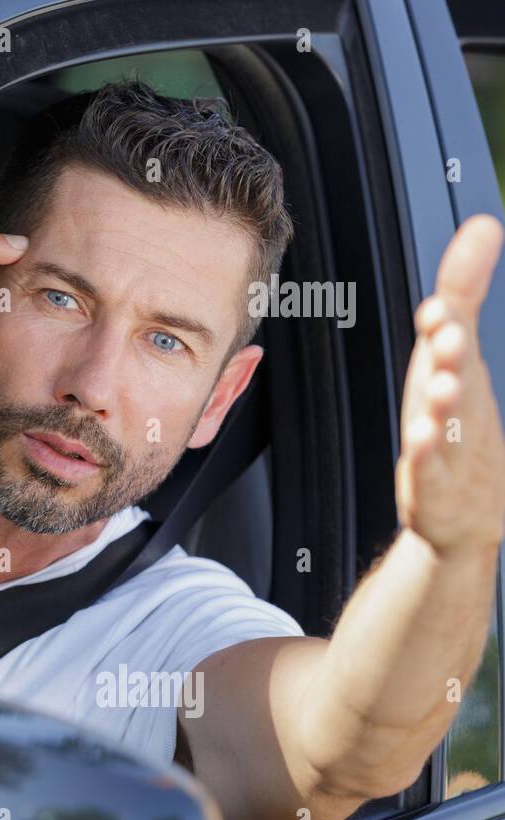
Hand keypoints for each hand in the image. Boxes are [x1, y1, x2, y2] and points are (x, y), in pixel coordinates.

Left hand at [396, 214, 504, 557]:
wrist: (466, 510)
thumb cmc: (457, 421)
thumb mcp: (455, 349)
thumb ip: (464, 288)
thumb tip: (482, 226)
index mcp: (458, 369)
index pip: (454, 336)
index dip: (447, 319)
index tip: (441, 303)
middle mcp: (457, 403)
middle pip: (457, 374)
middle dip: (452, 351)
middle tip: (447, 330)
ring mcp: (450, 443)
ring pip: (446, 420)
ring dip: (443, 401)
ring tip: (440, 384)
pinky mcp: (434, 481)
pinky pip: (429, 465)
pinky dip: (426, 452)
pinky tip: (421, 439)